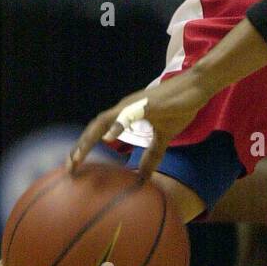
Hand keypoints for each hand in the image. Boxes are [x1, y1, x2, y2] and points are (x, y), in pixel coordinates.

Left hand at [70, 71, 209, 181]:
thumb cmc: (179, 107)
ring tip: (79, 155)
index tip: (74, 166)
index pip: (100, 130)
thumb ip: (152, 155)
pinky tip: (108, 137)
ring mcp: (135, 104)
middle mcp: (126, 107)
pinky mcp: (147, 104)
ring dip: (90, 138)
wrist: (197, 87)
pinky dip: (116, 126)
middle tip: (69, 167)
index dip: (85, 147)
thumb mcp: (165, 136)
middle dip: (80, 146)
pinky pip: (128, 115)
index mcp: (127, 114)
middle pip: (96, 126)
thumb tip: (144, 178)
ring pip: (105, 120)